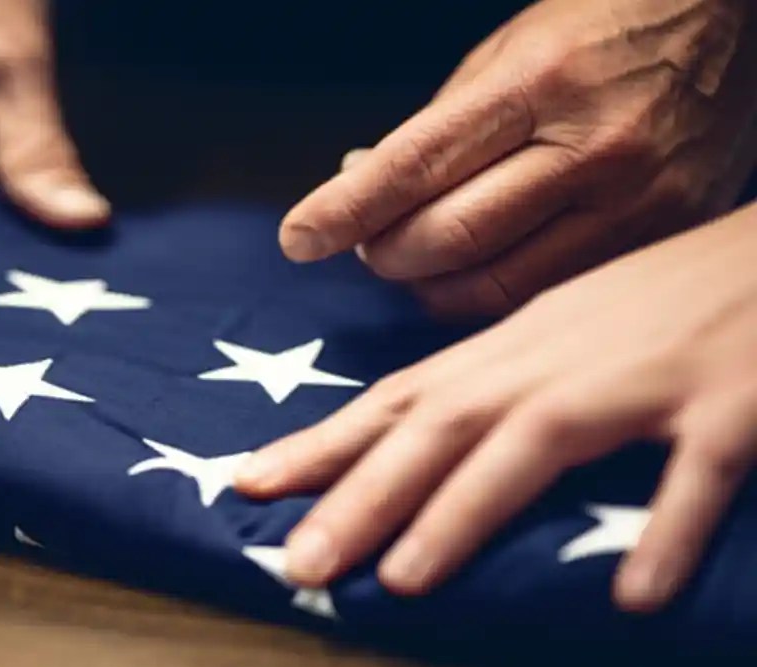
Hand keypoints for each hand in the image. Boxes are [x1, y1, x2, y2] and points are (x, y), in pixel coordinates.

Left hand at [236, 201, 756, 613]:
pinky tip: (634, 596)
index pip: (400, 397)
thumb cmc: (664, 299)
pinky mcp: (730, 402)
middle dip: (364, 496)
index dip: (322, 442)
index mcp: (514, 346)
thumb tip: (414, 434)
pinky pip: (696, 472)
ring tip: (405, 579)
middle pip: (442, 424)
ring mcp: (641, 377)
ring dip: (466, 511)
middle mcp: (558, 357)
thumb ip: (493, 382)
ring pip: (537, 442)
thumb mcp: (560, 332)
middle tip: (298, 564)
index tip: (246, 484)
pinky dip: (667, 529)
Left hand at [282, 0, 756, 316]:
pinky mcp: (661, 236)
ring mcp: (636, 199)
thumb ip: (432, 129)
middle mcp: (593, 145)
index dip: (347, 209)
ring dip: (431, 285)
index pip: (417, 163)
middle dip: (384, 253)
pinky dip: (491, 294)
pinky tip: (473, 270)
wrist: (730, 21)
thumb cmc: (598, 29)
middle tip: (364, 246)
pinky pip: (548, 294)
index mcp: (540, 81)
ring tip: (414, 260)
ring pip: (496, 285)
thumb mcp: (504, 53)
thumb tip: (357, 184)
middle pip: (450, 237)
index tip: (298, 238)